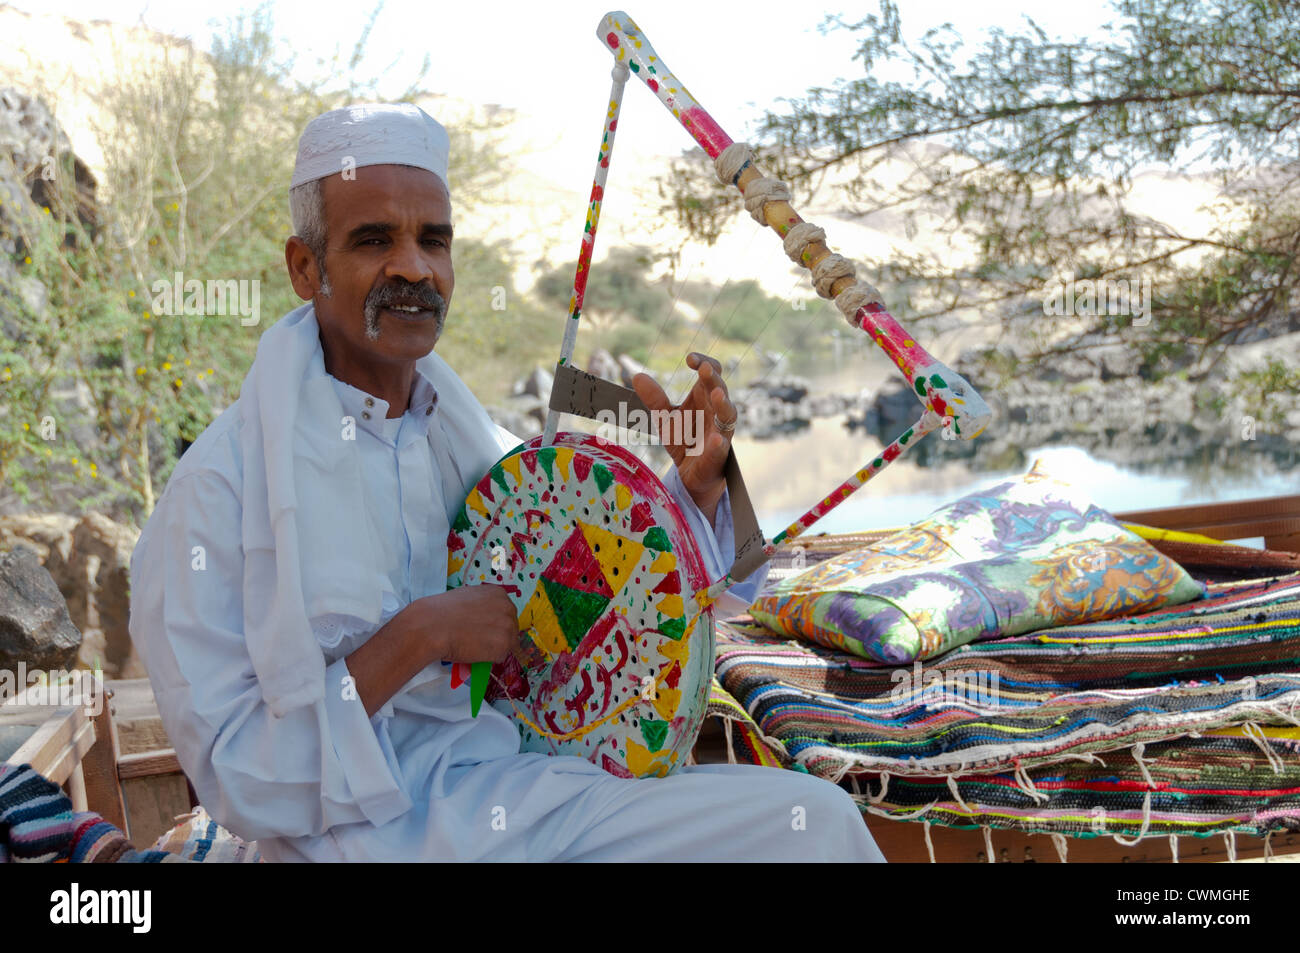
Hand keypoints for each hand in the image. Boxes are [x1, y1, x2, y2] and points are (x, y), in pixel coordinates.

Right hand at [410, 585, 523, 665]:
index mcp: (498, 593)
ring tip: (473, 646)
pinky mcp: (504, 645)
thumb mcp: (467, 598)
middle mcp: (508, 607)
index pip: (505, 612)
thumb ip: (481, 606)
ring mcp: (508, 626)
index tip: (482, 628)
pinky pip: (500, 657)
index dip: (493, 623)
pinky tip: (473, 652)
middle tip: (478, 640)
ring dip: (492, 648)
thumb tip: (484, 620)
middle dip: (497, 636)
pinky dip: (488, 659)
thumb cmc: (442, 612)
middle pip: (510, 628)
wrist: (432, 626)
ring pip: (506, 643)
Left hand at [631, 351, 735, 523]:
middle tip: (704, 369)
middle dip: (714, 379)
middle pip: (721, 389)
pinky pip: (721, 447)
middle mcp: (716, 411)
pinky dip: (718, 443)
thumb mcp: (665, 419)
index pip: (712, 372)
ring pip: (728, 415)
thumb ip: (655, 399)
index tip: (690, 359)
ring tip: (717, 394)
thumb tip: (637, 376)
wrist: (690, 475)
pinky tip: (715, 439)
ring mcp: (720, 432)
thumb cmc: (684, 441)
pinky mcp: (718, 455)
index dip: (704, 362)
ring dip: (724, 404)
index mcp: (705, 397)